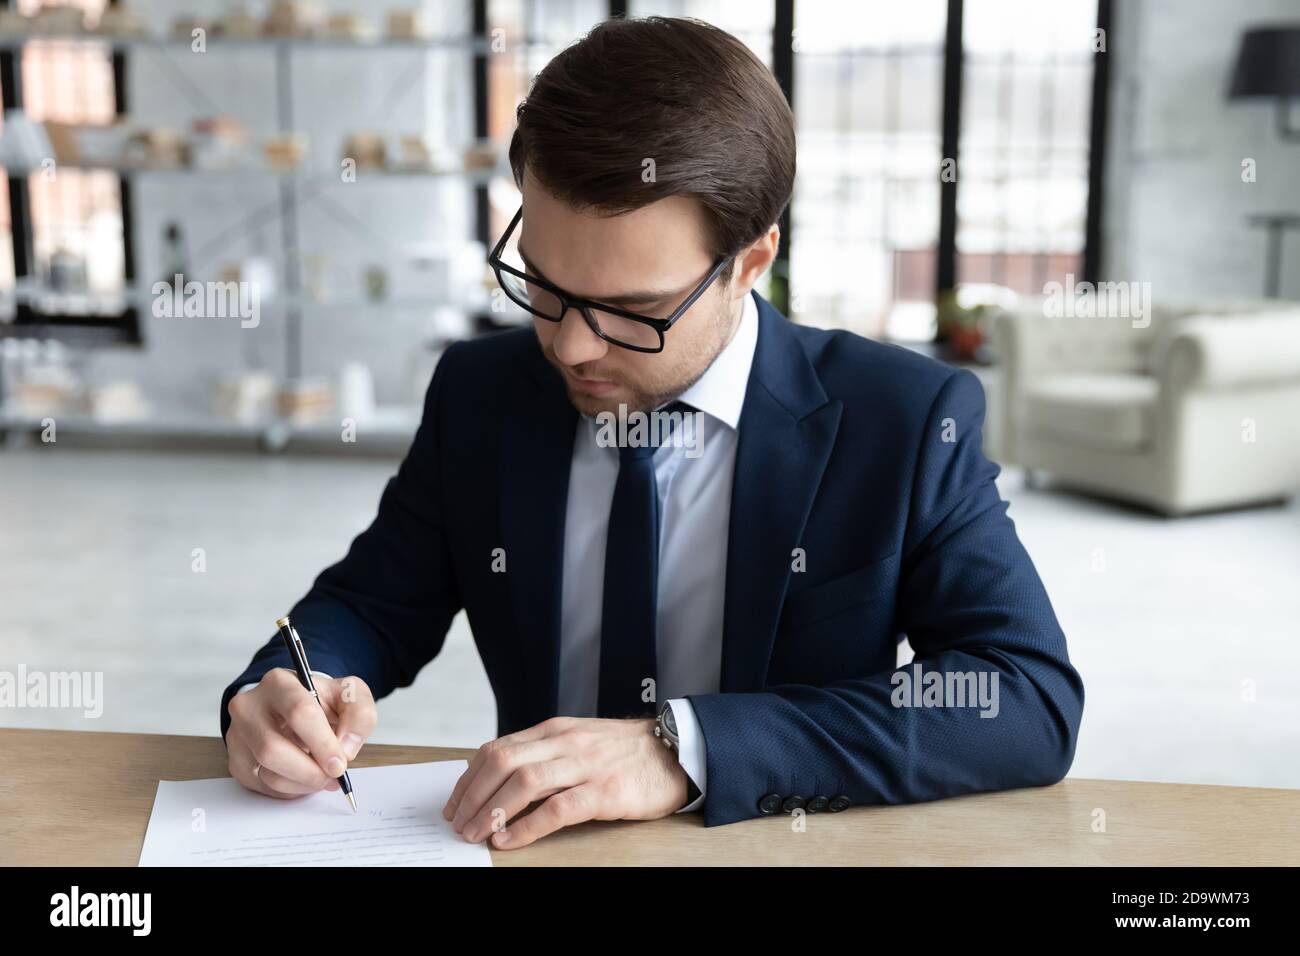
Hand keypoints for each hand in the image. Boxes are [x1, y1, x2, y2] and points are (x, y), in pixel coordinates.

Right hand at [225, 669, 377, 798]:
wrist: (293, 707)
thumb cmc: (320, 701)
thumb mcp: (348, 695)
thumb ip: (359, 714)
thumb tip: (346, 748)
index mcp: (279, 683)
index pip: (299, 713)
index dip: (322, 744)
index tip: (340, 763)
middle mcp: (250, 706)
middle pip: (273, 749)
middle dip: (310, 771)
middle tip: (332, 777)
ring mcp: (238, 735)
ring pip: (268, 772)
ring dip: (303, 783)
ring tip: (322, 776)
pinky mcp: (236, 760)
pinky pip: (263, 785)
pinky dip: (291, 788)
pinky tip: (304, 777)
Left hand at [442, 716, 687, 848]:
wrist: (674, 750)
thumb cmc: (624, 751)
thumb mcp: (579, 739)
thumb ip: (544, 752)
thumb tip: (500, 777)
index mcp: (554, 730)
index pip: (497, 748)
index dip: (469, 777)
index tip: (454, 802)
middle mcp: (565, 742)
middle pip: (503, 763)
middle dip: (472, 795)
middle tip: (457, 823)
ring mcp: (585, 765)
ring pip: (524, 782)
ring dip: (491, 811)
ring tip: (476, 834)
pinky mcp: (605, 791)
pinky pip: (557, 809)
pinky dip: (527, 827)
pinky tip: (509, 840)